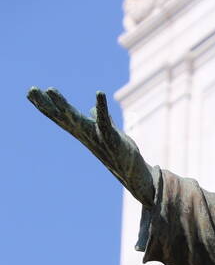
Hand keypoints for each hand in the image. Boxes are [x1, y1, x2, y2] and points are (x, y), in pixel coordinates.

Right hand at [27, 87, 156, 206]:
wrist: (134, 174)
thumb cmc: (119, 152)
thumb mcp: (107, 131)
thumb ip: (100, 118)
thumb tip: (91, 109)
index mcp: (82, 131)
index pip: (60, 117)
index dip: (45, 105)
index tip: (30, 93)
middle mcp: (86, 134)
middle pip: (62, 117)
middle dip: (46, 104)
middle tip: (31, 90)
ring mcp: (97, 137)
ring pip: (77, 120)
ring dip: (63, 105)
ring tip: (50, 89)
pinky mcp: (111, 138)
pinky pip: (105, 121)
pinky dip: (102, 108)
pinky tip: (100, 93)